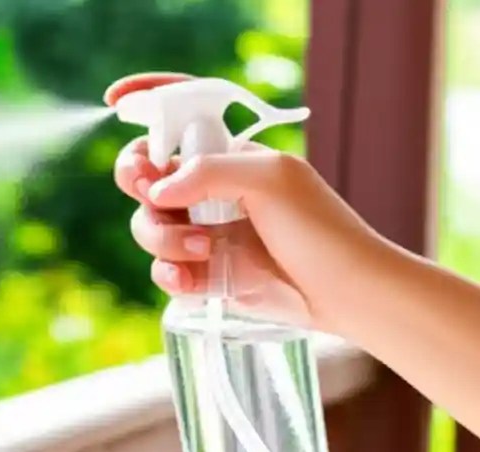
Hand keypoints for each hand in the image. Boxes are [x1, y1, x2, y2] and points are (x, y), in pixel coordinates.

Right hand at [104, 73, 382, 331]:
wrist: (344, 291)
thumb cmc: (319, 229)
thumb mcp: (271, 179)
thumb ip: (209, 171)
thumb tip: (156, 191)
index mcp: (225, 158)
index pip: (170, 132)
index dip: (143, 137)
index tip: (134, 148)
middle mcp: (208, 193)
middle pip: (145, 184)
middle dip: (145, 196)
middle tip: (160, 204)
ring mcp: (203, 234)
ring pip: (149, 229)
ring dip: (164, 241)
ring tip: (205, 251)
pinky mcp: (204, 274)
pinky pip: (164, 270)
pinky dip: (168, 275)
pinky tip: (188, 281)